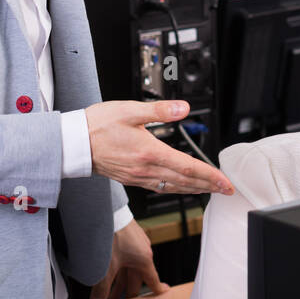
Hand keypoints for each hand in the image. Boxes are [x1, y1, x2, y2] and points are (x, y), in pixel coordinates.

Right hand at [85, 99, 232, 195]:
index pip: (187, 167)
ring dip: (194, 189)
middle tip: (226, 190)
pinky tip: (180, 186)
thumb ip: (160, 110)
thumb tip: (183, 108)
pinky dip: (175, 188)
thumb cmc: (98, 125)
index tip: (224, 181)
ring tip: (209, 189)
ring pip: (172, 187)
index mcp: (149, 152)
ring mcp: (138, 176)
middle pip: (184, 181)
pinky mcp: (131, 178)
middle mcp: (146, 169)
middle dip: (208, 186)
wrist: (73, 143)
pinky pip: (159, 187)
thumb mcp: (130, 110)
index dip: (209, 175)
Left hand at [89, 219, 169, 298]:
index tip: (162, 295)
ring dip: (120, 279)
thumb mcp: (106, 267)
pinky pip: (125, 256)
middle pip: (137, 276)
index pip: (153, 280)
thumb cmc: (112, 235)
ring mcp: (136, 242)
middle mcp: (143, 251)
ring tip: (109, 289)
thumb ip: (101, 289)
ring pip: (129, 266)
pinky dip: (118, 266)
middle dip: (126, 291)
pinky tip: (109, 268)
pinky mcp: (127, 235)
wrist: (107, 211)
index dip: (156, 290)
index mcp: (143, 260)